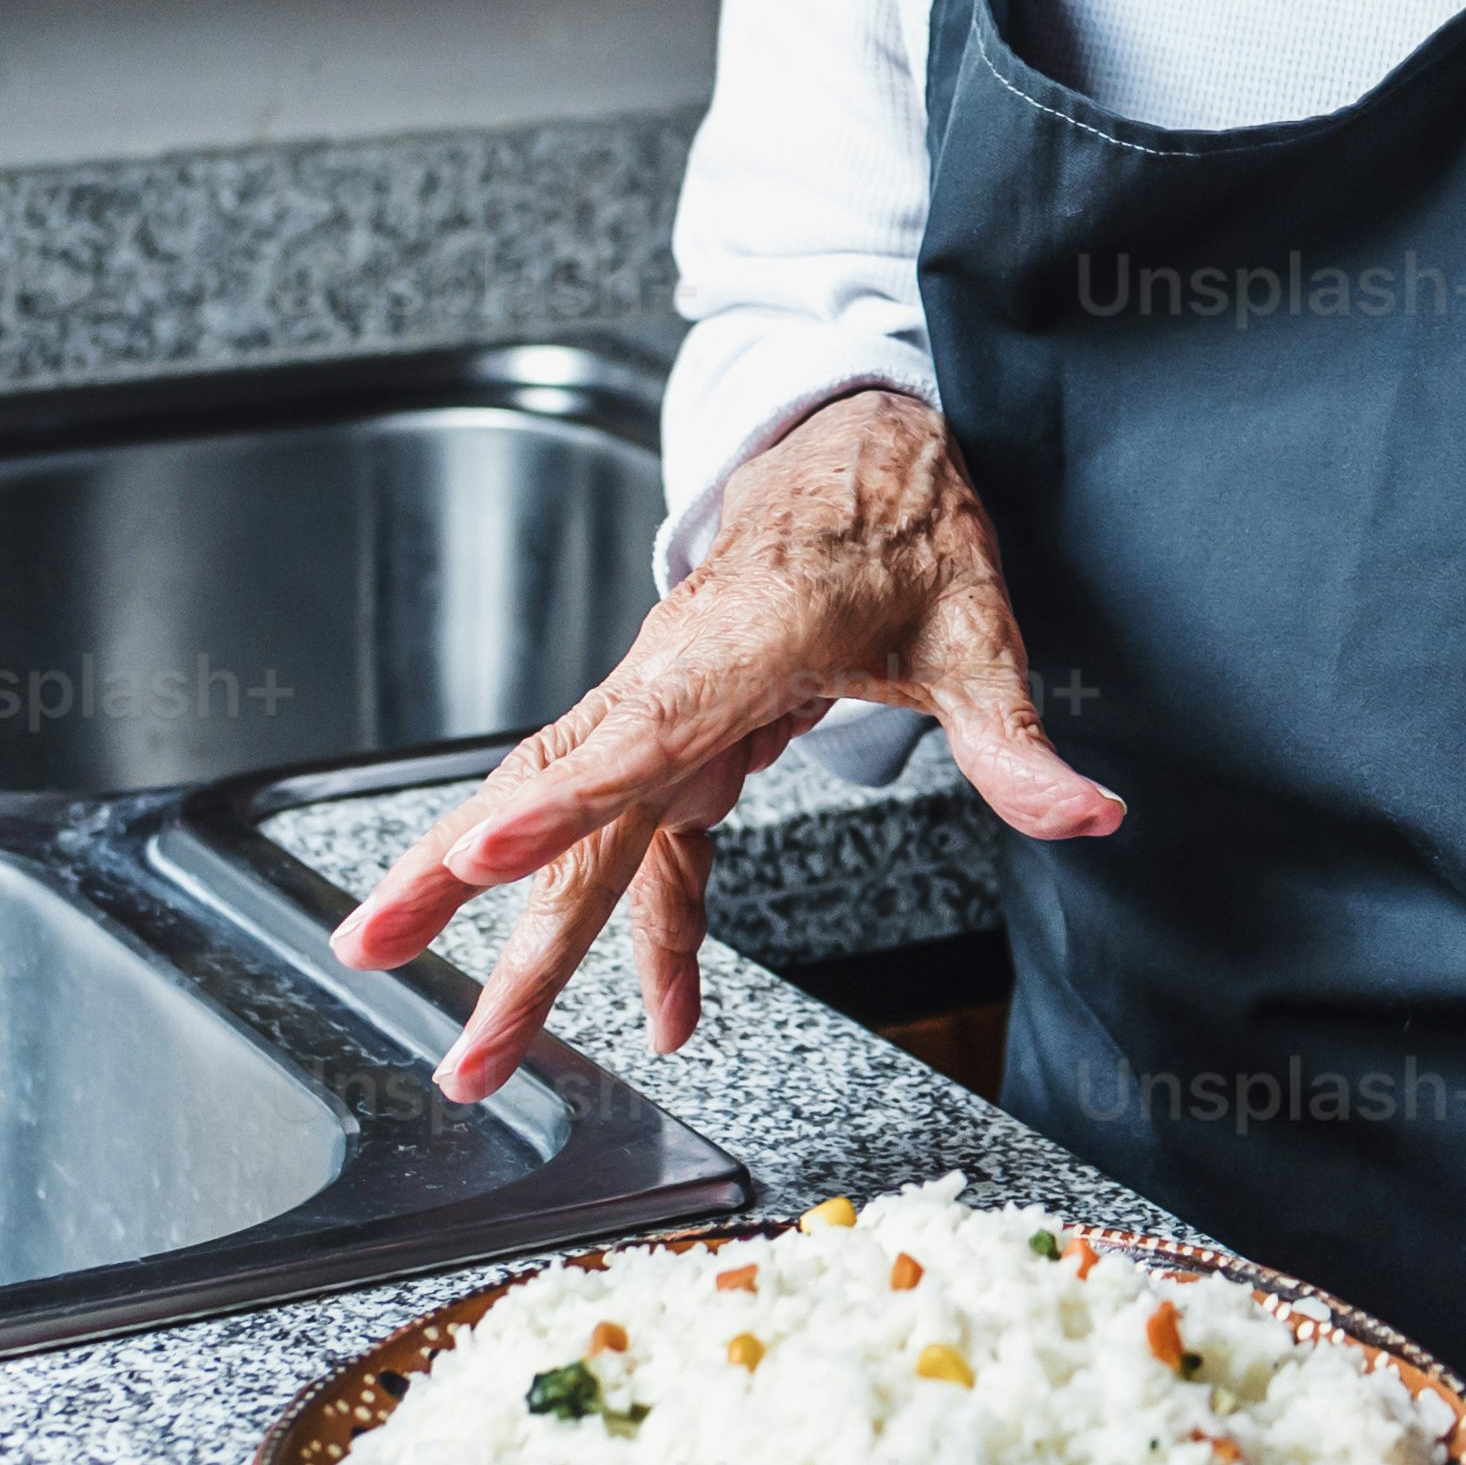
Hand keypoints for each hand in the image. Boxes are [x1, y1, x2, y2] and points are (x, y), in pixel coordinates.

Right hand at [332, 388, 1124, 1097]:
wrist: (864, 452)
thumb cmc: (910, 527)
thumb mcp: (982, 632)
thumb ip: (1019, 744)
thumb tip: (1091, 817)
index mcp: (742, 640)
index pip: (638, 731)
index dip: (558, 799)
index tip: (478, 858)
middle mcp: (676, 677)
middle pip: (559, 792)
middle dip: (464, 887)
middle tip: (375, 958)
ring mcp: (664, 710)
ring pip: (559, 819)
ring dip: (485, 910)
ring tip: (421, 996)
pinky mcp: (678, 739)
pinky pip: (638, 843)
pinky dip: (637, 927)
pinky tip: (666, 1012)